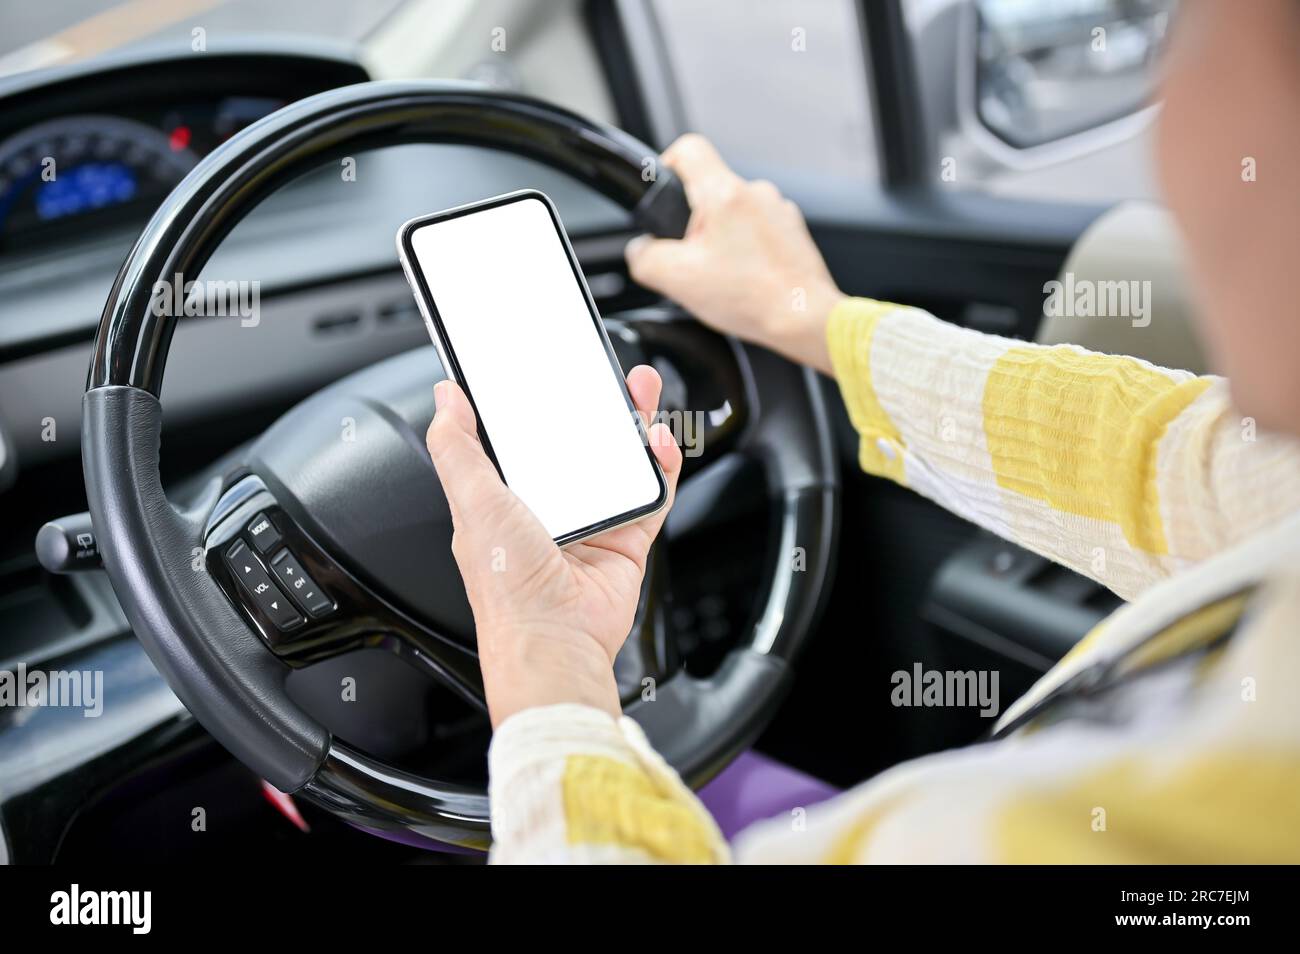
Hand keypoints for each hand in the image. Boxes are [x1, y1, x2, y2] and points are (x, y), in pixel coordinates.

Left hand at [425, 368, 681, 727]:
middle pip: (579, 443)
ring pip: (618, 462)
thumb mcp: (473, 503)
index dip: (538, 403)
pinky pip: (649, 497)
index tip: (550, 371)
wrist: (555, 641)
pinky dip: (659, 469)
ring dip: (633, 426)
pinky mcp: (626, 542)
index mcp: (504, 498)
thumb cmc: (508, 587)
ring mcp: (591, 524)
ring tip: (641, 393)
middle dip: (596, 406)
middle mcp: (549, 510)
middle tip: (608, 373)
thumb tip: (444, 399)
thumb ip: (457, 448)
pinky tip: (659, 444)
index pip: (523, 438)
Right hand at [625, 133, 844, 373]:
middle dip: (694, 222)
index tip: (664, 194)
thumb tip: (640, 250)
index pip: (687, 149)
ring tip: (725, 275)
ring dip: (722, 239)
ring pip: (733, 212)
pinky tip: (746, 279)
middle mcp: (756, 193)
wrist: (803, 317)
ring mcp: (778, 211)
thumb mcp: (677, 280)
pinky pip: (756, 230)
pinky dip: (746, 250)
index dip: (666, 165)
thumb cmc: (754, 298)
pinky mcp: (791, 231)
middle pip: (709, 188)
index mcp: (725, 195)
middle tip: (694, 258)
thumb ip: (644, 258)